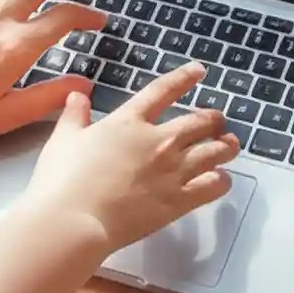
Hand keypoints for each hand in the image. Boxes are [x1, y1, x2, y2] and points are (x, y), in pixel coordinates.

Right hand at [20, 62, 238, 253]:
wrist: (73, 221)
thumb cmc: (62, 180)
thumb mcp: (63, 140)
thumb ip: (74, 116)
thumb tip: (77, 94)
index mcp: (129, 122)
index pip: (163, 90)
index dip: (184, 77)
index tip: (200, 70)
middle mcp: (158, 141)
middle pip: (199, 122)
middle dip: (214, 119)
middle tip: (219, 120)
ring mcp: (172, 170)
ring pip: (215, 151)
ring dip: (227, 146)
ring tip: (231, 145)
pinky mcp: (178, 200)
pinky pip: (213, 186)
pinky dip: (221, 180)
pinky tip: (222, 179)